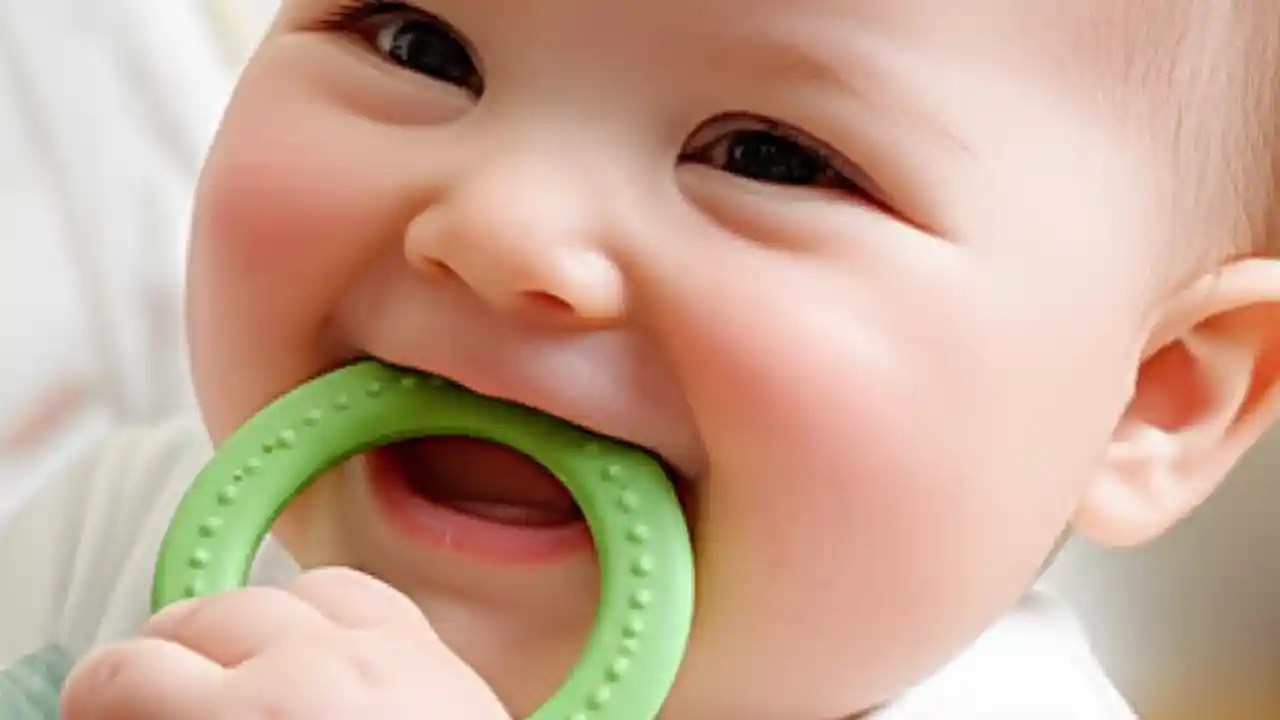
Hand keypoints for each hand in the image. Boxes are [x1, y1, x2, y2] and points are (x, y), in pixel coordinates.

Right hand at [61, 567, 510, 718]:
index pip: (123, 674)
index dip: (94, 697)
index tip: (94, 714)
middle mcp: (311, 663)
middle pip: (195, 618)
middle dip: (161, 661)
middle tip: (152, 703)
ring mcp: (377, 643)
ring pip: (271, 592)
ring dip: (235, 627)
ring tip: (225, 668)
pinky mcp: (427, 643)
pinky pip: (350, 591)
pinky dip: (314, 610)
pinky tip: (307, 643)